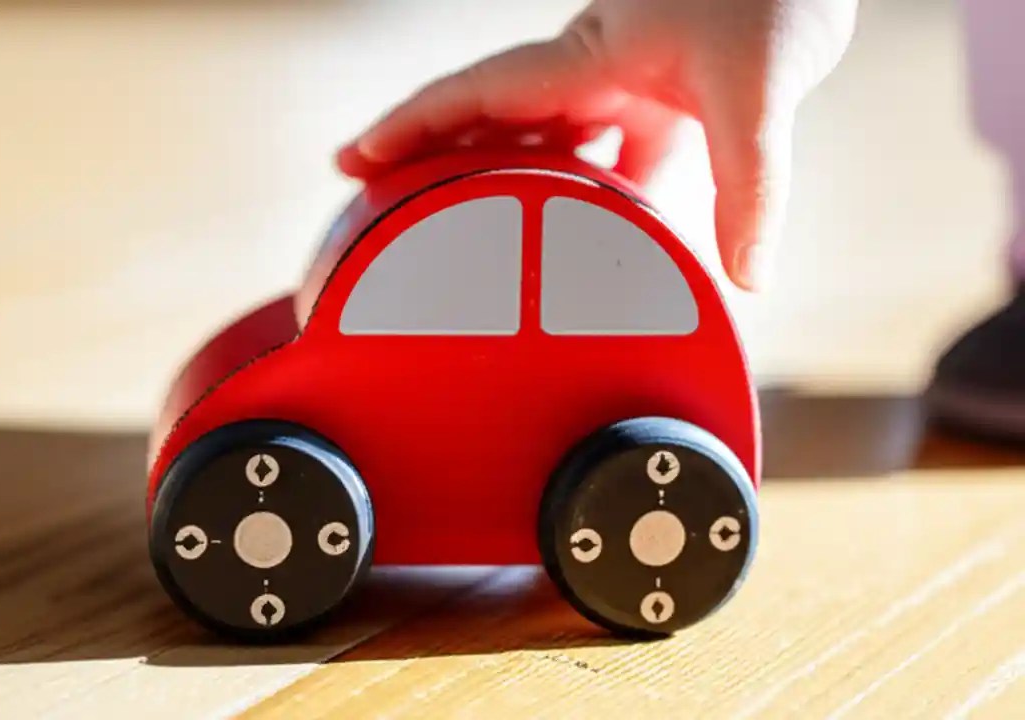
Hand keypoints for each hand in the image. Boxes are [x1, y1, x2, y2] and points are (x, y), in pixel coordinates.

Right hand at [337, 0, 857, 289]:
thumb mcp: (761, 91)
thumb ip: (749, 186)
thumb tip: (743, 278)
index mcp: (588, 56)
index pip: (478, 94)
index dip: (411, 127)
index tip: (351, 160)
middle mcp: (591, 69)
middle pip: (487, 117)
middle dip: (425, 153)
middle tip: (367, 197)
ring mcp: (623, 83)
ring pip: (537, 138)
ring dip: (494, 176)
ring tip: (451, 225)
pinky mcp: (660, 100)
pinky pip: (602, 154)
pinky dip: (580, 193)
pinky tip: (574, 237)